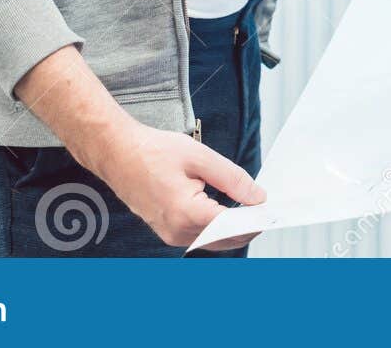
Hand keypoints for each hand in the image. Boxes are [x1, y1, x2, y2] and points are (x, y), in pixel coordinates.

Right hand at [89, 119, 265, 249]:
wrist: (118, 153)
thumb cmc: (153, 151)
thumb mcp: (199, 156)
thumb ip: (232, 178)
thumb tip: (257, 197)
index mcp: (186, 213)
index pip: (232, 226)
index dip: (256, 219)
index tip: (273, 212)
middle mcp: (177, 231)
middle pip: (225, 239)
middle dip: (248, 226)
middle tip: (267, 209)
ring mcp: (170, 234)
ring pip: (213, 239)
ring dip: (233, 228)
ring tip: (251, 209)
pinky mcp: (167, 231)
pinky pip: (199, 235)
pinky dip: (217, 227)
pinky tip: (229, 212)